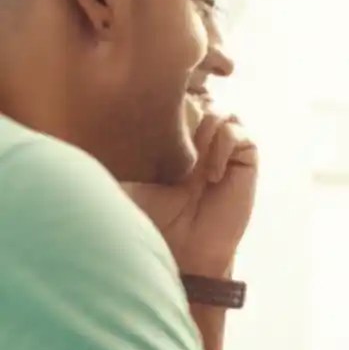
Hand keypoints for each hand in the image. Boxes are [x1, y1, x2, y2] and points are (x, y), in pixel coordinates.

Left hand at [123, 105, 257, 276]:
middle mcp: (202, 145)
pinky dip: (225, 144)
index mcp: (174, 143)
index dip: (172, 104)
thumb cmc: (152, 218)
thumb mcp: (126, 175)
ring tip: (194, 164)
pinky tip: (210, 175)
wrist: (183, 249)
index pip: (179, 104)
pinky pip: (240, 133)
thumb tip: (103, 114)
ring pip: (223, 113)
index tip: (155, 123)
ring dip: (207, 130)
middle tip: (175, 145)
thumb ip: (121, 145)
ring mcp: (225, 153)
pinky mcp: (245, 163)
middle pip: (203, 101)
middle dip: (190, 116)